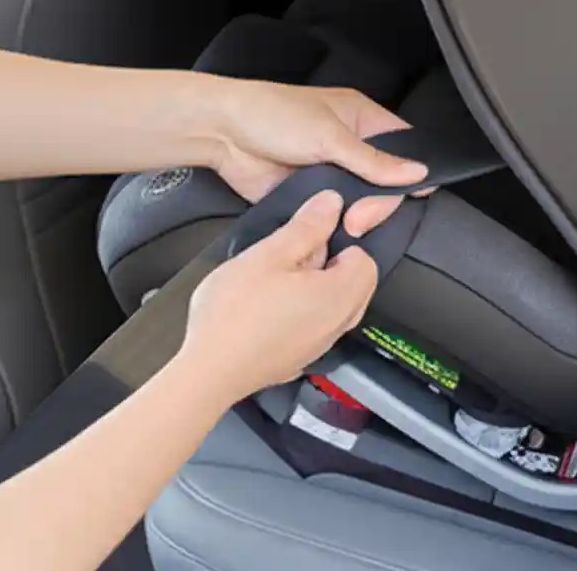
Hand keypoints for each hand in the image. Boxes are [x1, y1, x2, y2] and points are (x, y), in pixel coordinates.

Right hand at [180, 190, 376, 397]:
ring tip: (275, 282)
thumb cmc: (234, 314)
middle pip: (354, 283)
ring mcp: (321, 345)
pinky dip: (302, 312)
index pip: (367, 259)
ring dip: (314, 288)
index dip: (340, 243)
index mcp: (339, 295)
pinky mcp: (301, 358)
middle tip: (289, 259)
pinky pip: (315, 325)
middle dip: (329, 265)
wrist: (209, 372)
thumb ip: (306, 227)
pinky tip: (268, 308)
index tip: (312, 239)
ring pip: (334, 305)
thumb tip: (332, 204)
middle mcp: (339, 324)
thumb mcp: (268, 255)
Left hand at [204, 78, 429, 236]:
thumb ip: (374, 161)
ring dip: (361, 217)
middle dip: (380, 203)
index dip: (413, 171)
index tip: (411, 195)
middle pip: (387, 183)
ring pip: (363, 203)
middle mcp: (352, 148)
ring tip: (348, 226)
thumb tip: (418, 173)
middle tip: (360, 217)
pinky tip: (338, 232)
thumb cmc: (273, 115)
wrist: (223, 134)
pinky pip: (335, 215)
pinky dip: (339, 225)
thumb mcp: (330, 136)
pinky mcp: (312, 196)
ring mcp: (333, 174)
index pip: (405, 147)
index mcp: (362, 121)